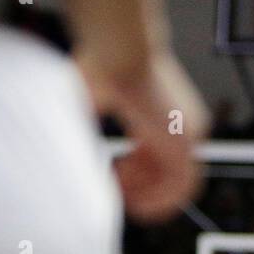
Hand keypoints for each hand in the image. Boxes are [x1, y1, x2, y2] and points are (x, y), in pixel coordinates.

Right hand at [79, 48, 208, 222]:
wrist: (119, 52)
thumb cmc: (105, 64)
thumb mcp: (92, 98)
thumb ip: (86, 119)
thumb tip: (65, 139)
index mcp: (163, 114)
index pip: (159, 156)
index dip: (136, 172)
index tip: (113, 174)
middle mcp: (182, 125)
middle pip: (168, 174)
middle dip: (139, 186)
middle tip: (113, 183)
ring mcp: (188, 134)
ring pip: (178, 186)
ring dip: (146, 197)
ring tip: (119, 191)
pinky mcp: (185, 143)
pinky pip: (183, 189)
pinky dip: (158, 202)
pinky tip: (132, 201)